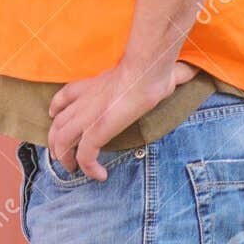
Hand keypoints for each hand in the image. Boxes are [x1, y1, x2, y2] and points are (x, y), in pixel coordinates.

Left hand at [46, 59, 196, 180]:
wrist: (145, 70)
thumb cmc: (152, 67)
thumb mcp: (150, 70)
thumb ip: (165, 73)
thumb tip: (189, 71)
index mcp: (94, 84)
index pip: (65, 95)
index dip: (56, 108)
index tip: (54, 116)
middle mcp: (85, 100)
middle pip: (57, 123)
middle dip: (56, 144)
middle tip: (65, 159)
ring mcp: (88, 115)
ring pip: (62, 141)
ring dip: (66, 159)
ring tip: (75, 171)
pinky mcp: (96, 129)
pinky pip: (84, 155)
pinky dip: (88, 168)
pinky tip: (99, 175)